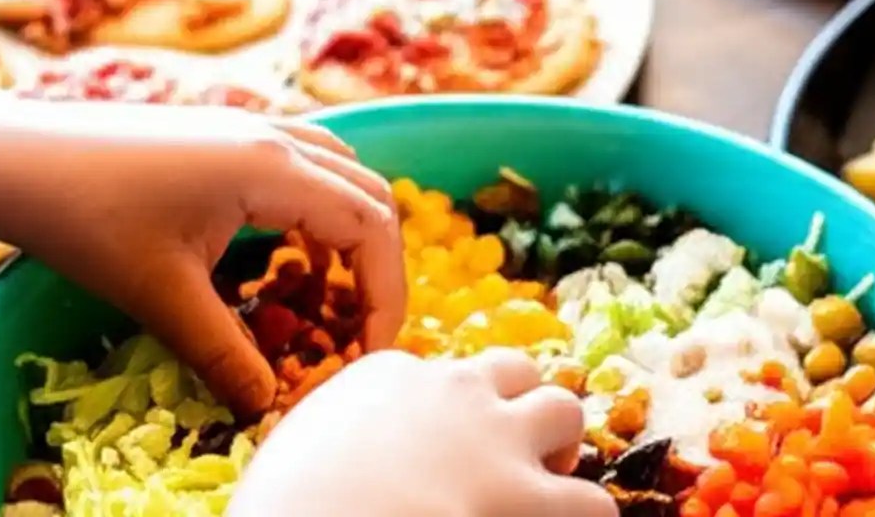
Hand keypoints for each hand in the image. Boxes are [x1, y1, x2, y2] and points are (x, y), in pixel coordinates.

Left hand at [0, 90, 402, 414]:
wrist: (14, 157)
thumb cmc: (86, 220)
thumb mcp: (161, 296)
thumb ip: (225, 352)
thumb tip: (269, 402)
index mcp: (272, 168)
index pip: (370, 225)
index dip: (385, 292)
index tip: (369, 348)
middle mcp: (275, 137)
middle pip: (370, 194)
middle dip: (378, 266)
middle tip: (358, 327)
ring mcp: (251, 126)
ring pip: (341, 173)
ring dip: (351, 232)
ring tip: (327, 293)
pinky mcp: (228, 132)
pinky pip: (306, 164)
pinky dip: (318, 210)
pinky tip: (285, 251)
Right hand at [228, 349, 616, 516]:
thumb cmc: (283, 506)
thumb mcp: (297, 452)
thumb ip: (339, 439)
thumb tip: (350, 465)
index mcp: (387, 376)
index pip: (439, 377)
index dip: (444, 416)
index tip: (433, 452)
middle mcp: (452, 390)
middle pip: (512, 371)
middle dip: (518, 404)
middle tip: (510, 454)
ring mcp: (497, 438)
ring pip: (564, 410)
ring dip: (562, 445)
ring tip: (550, 487)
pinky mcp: (530, 498)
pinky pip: (592, 502)